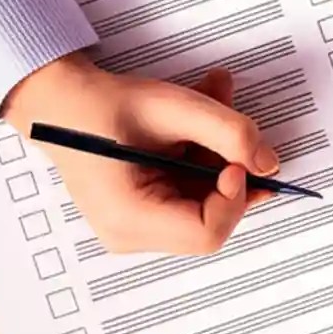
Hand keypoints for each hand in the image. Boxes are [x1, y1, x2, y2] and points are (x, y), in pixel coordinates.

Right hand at [2, 52, 277, 253]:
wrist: (63, 100)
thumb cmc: (103, 104)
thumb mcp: (174, 108)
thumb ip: (230, 132)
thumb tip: (269, 163)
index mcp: (128, 218)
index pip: (206, 233)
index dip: (234, 198)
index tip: (239, 161)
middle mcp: (131, 233)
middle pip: (209, 218)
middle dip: (230, 169)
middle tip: (238, 129)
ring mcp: (137, 226)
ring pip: (204, 201)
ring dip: (220, 154)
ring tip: (217, 101)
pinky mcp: (146, 210)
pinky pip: (192, 191)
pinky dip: (204, 157)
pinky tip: (202, 119)